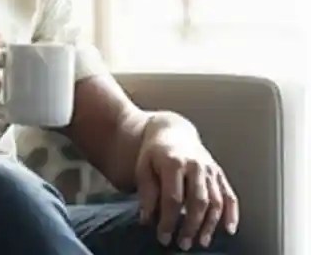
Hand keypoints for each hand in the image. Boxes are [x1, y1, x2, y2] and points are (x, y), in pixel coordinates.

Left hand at [135, 114, 238, 250]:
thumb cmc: (154, 153)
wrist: (172, 132)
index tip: (163, 237)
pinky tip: (229, 229)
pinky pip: (229, 195)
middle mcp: (196, 166)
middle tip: (183, 244)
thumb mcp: (143, 168)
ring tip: (201, 242)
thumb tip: (147, 220)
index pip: (173, 198)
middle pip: (197, 202)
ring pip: (215, 201)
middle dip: (191, 226)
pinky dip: (232, 213)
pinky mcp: (219, 174)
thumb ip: (147, 193)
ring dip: (210, 224)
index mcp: (174, 163)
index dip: (169, 220)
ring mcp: (210, 170)